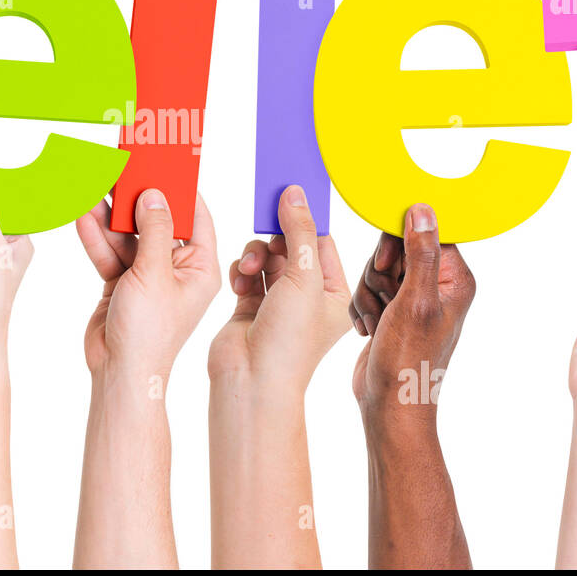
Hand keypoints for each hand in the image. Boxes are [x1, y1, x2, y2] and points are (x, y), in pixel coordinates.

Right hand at [75, 189, 219, 378]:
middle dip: (137, 202)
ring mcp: (148, 277)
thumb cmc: (149, 332)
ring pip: (129, 237)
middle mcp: (176, 270)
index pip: (197, 220)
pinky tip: (83, 217)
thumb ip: (154, 231)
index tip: (167, 167)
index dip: (183, 192)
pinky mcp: (123, 284)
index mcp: (199, 268)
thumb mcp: (154, 273)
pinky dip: (97, 238)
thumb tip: (155, 195)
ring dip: (111, 218)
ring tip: (94, 191)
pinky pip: (111, 253)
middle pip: (158, 224)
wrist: (120, 372)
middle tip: (122, 173)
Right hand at [208, 185, 349, 394]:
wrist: (251, 381)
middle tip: (266, 228)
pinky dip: (242, 272)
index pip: (322, 242)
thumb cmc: (289, 341)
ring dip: (256, 256)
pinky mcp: (252, 307)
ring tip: (250, 269)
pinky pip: (247, 273)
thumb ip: (298, 231)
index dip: (306, 219)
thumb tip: (295, 194)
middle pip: (291, 246)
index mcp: (335, 293)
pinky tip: (241, 283)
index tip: (289, 194)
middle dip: (276, 239)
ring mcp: (279, 303)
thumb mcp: (303, 277)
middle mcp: (309, 298)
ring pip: (267, 257)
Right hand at [349, 203, 475, 414]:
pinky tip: (369, 329)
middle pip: (396, 247)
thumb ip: (420, 254)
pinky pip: (367, 287)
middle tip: (385, 300)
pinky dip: (361, 305)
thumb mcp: (415, 303)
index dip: (397, 243)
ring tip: (378, 322)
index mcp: (454, 279)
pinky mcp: (392, 310)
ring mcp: (413, 298)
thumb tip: (422, 209)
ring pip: (377, 267)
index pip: (425, 232)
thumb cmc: (407, 361)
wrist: (389, 405)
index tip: (385, 266)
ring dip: (368, 293)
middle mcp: (437, 285)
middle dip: (379, 273)